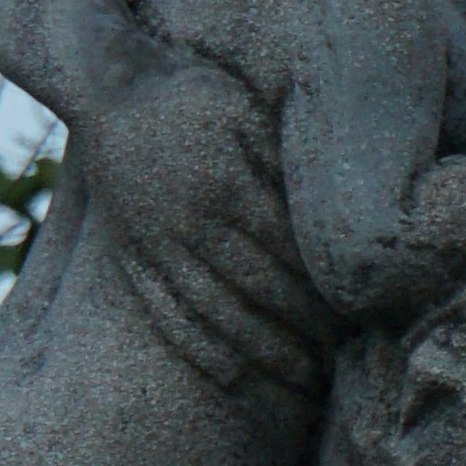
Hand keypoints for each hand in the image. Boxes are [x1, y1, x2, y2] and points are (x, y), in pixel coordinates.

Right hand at [71, 36, 315, 379]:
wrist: (107, 86)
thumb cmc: (190, 93)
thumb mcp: (243, 110)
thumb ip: (282, 161)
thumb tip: (328, 212)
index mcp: (225, 185)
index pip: (288, 254)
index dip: (325, 289)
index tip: (358, 314)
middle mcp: (190, 224)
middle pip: (258, 291)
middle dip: (304, 331)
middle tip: (342, 359)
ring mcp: (155, 245)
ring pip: (216, 313)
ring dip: (263, 352)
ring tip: (303, 379)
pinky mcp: (130, 256)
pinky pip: (167, 314)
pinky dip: (202, 349)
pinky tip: (234, 376)